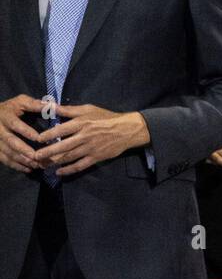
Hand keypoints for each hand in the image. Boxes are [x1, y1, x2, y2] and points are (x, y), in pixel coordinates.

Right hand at [0, 95, 45, 171]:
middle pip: (10, 141)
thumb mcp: (21, 102)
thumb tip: (56, 106)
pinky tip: (28, 169)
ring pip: (7, 152)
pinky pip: (3, 159)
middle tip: (38, 157)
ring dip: (22, 160)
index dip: (26, 131)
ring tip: (37, 165)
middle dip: (24, 150)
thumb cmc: (11, 108)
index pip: (15, 124)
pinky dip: (15, 165)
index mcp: (5, 116)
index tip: (39, 138)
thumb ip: (36, 105)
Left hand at [33, 104, 148, 176]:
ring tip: (43, 164)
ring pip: (70, 157)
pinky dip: (69, 170)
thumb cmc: (106, 117)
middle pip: (63, 146)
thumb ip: (69, 110)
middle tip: (35, 156)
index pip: (61, 129)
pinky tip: (59, 172)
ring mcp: (91, 148)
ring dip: (55, 162)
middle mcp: (85, 136)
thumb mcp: (88, 109)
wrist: (127, 129)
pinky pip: (80, 165)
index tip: (38, 139)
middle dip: (48, 152)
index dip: (48, 135)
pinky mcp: (96, 157)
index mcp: (82, 123)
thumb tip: (50, 106)